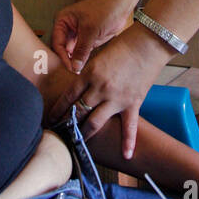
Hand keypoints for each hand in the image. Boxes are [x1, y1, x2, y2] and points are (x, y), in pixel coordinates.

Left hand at [45, 30, 156, 156]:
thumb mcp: (98, 55)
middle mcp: (99, 88)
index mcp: (89, 73)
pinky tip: (126, 155)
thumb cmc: (123, 45)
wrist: (148, 43)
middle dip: (68, 124)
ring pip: (96, 122)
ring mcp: (116, 98)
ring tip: (78, 143)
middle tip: (60, 134)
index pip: (68, 96)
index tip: (51, 119)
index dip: (58, 110)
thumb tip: (77, 85)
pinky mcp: (133, 103)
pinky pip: (129, 127)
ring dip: (85, 134)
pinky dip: (128, 142)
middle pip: (79, 112)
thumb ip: (88, 72)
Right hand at [51, 0, 132, 72]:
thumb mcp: (91, 30)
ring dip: (75, 63)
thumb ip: (81, 49)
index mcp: (62, 21)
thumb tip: (74, 67)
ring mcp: (77, 35)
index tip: (70, 68)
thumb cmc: (104, 9)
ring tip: (79, 74)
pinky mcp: (87, 41)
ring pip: (72, 53)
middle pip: (62, 50)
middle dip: (67, 61)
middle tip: (73, 74)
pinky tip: (86, 69)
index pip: (57, 43)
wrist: (120, 4)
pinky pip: (82, 54)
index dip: (62, 56)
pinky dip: (83, 61)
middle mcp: (67, 29)